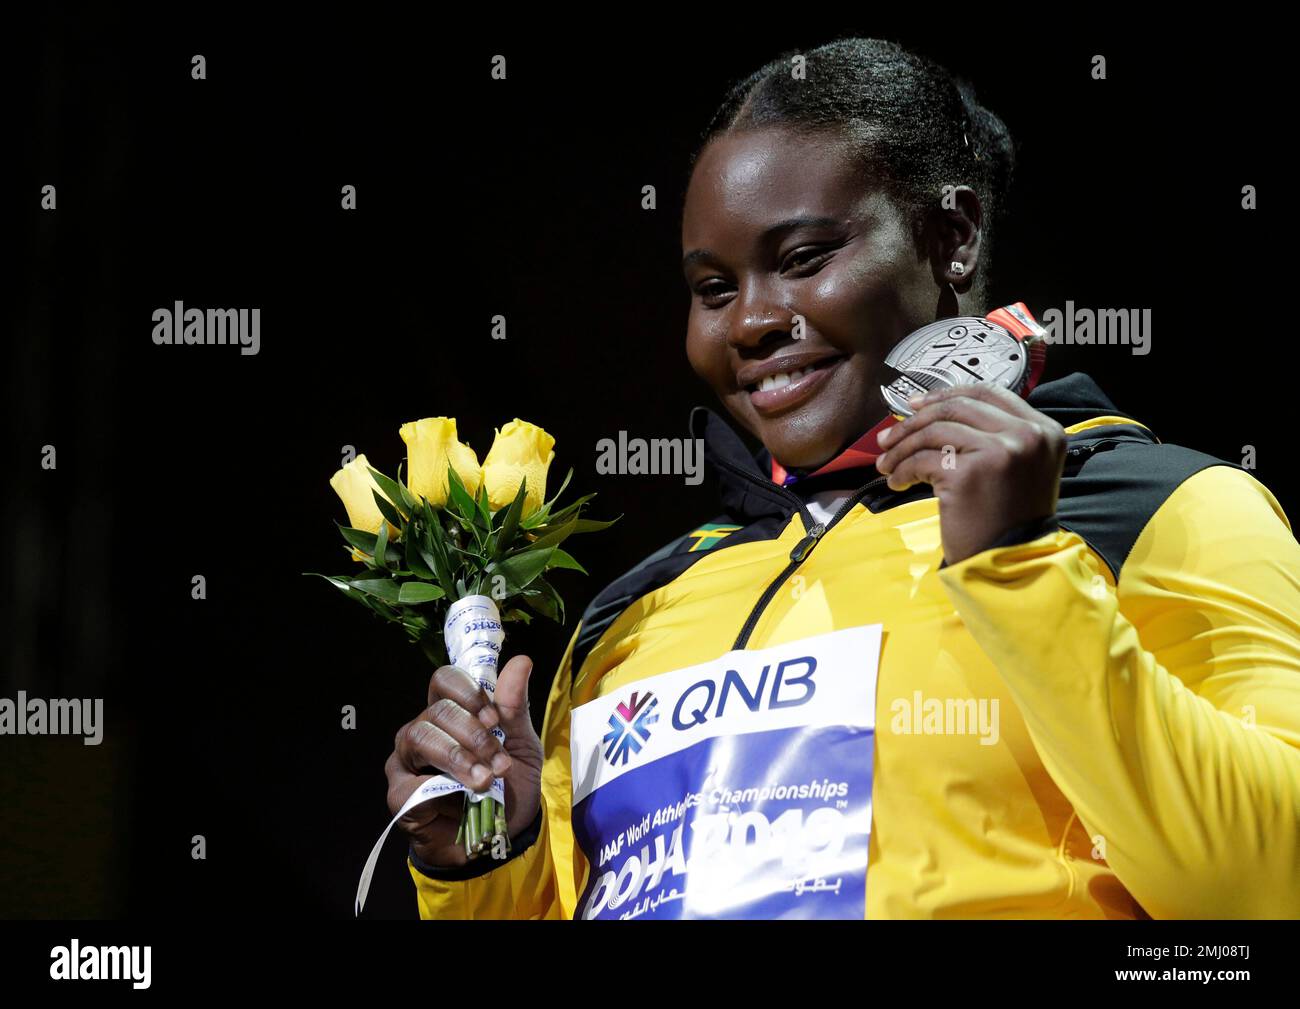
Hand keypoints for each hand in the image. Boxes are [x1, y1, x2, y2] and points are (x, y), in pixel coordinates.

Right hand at [385, 654, 543, 867]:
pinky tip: (463, 797)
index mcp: (451, 712)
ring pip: (421, 736)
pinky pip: (410, 780)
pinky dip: (442, 786)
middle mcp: (423, 729)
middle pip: (437, 710)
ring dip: (459, 756)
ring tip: (485, 779)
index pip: (445, 680)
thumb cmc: (508, 787)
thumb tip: (521, 661)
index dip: (469, 693)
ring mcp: (406, 761)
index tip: (495, 719)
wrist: (502, 838)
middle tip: (499, 762)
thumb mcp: (522, 745)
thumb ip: (515, 707)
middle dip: (474, 734)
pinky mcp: (399, 793)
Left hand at [874, 384, 1066, 564]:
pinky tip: (897, 483)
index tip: (915, 406)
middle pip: (956, 408)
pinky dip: (903, 470)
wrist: (1012, 564)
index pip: (987, 392)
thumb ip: (992, 435)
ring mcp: (1000, 452)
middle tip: (888, 438)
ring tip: (887, 464)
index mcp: (1043, 430)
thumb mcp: (1018, 467)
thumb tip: (932, 411)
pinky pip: (923, 460)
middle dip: (914, 421)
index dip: (945, 395)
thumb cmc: (1007, 519)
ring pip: (935, 431)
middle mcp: (1027, 436)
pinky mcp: (969, 473)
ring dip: (902, 447)